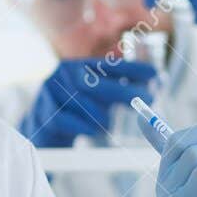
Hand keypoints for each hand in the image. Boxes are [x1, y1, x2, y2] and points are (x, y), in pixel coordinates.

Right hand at [20, 59, 156, 148]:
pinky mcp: (43, 112)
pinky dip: (80, 126)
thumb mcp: (99, 97)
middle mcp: (65, 74)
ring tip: (106, 125)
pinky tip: (89, 131)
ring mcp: (51, 92)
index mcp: (81, 66)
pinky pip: (64, 119)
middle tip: (144, 101)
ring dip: (98, 114)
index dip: (132, 69)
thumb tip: (153, 90)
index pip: (108, 65)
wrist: (44, 127)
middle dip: (122, 91)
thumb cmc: (78, 111)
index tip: (154, 75)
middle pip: (93, 81)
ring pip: (79, 100)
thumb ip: (120, 92)